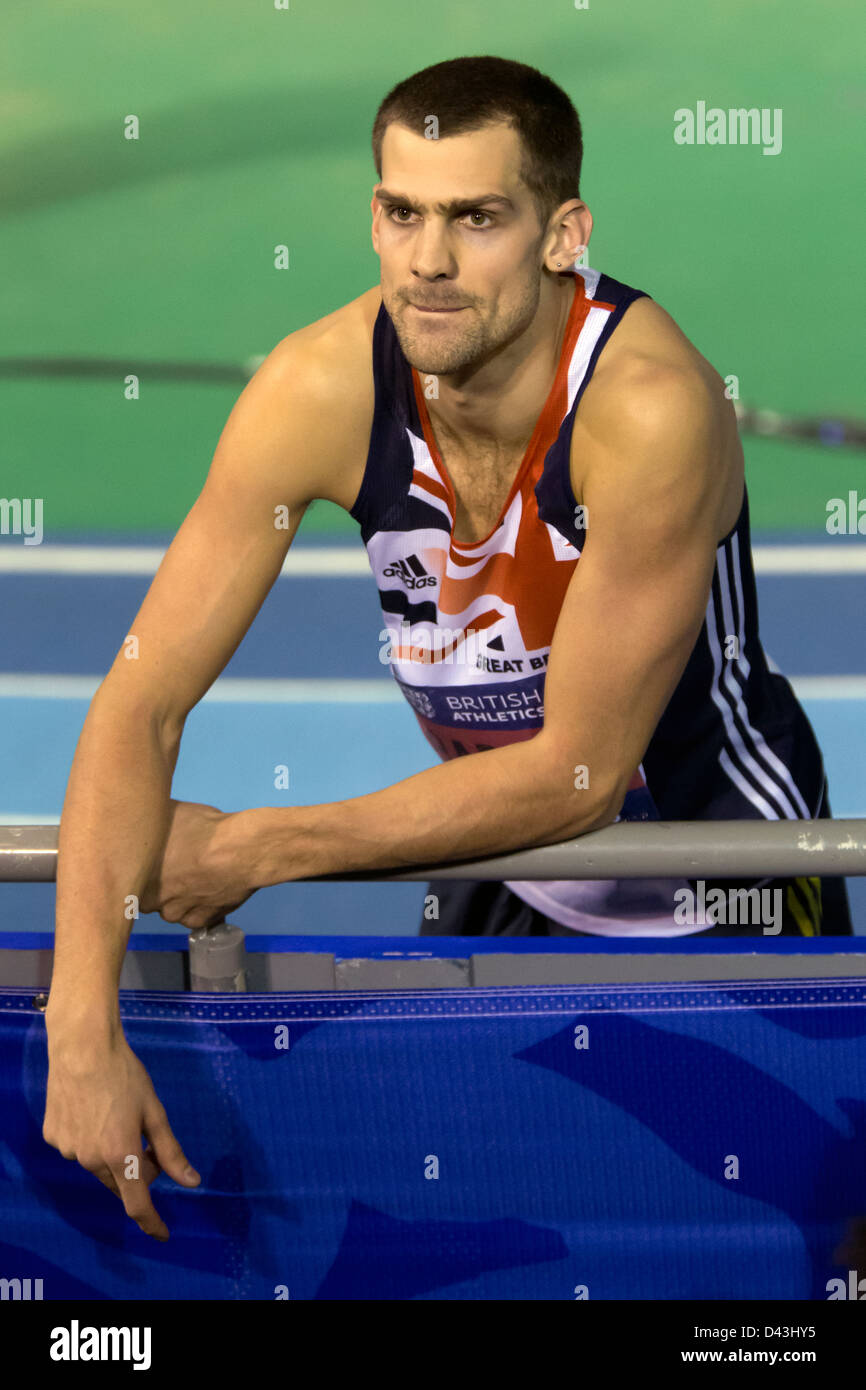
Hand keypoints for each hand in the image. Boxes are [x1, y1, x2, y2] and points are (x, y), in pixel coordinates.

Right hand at [43, 1028, 199, 1240]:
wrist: (82, 1046)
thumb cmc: (125, 1075)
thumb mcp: (154, 1111)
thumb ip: (171, 1151)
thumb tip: (191, 1183)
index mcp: (120, 1155)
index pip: (137, 1204)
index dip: (151, 1222)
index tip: (163, 1234)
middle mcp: (90, 1159)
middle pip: (120, 1181)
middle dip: (137, 1169)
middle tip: (145, 1139)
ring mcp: (67, 1149)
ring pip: (98, 1165)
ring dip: (112, 1154)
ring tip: (115, 1116)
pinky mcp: (52, 1136)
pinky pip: (77, 1148)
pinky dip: (89, 1139)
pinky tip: (92, 1110)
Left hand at [140, 799, 255, 928]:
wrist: (238, 851)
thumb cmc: (199, 829)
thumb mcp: (168, 813)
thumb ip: (150, 824)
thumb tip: (142, 821)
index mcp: (138, 877)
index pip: (129, 882)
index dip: (140, 872)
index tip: (154, 861)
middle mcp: (153, 901)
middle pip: (149, 897)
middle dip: (159, 886)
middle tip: (177, 866)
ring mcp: (178, 914)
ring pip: (172, 910)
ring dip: (179, 898)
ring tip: (197, 876)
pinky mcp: (201, 921)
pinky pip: (193, 917)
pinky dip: (199, 907)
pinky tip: (209, 887)